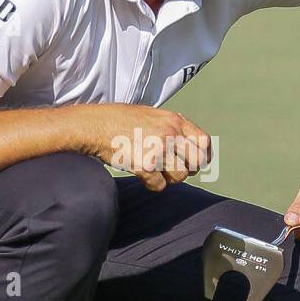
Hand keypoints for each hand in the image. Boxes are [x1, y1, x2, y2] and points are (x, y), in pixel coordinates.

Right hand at [76, 104, 211, 191]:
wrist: (95, 126)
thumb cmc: (121, 121)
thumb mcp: (153, 115)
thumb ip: (173, 128)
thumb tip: (190, 148)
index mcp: (175, 120)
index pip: (204, 142)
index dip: (203, 156)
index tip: (196, 163)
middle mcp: (170, 134)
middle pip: (197, 162)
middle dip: (188, 170)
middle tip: (173, 169)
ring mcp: (159, 150)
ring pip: (180, 177)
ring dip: (168, 177)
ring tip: (153, 168)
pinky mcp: (145, 165)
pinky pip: (159, 185)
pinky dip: (151, 183)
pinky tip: (140, 172)